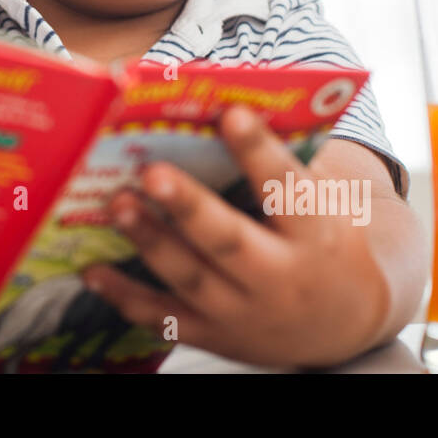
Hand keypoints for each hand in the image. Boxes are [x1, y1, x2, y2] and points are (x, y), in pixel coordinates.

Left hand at [80, 105, 391, 367]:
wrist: (344, 330)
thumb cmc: (325, 245)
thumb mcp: (328, 205)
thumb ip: (286, 164)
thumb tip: (230, 101)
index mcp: (315, 236)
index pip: (287, 188)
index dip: (258, 151)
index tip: (231, 113)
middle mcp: (280, 278)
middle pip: (229, 241)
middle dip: (188, 206)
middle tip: (152, 172)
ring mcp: (244, 313)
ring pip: (190, 277)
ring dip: (149, 240)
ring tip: (117, 204)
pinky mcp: (214, 336)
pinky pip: (164, 318)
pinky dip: (125, 296)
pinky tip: (92, 269)